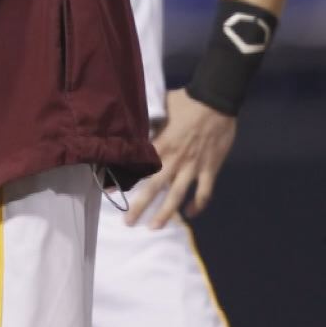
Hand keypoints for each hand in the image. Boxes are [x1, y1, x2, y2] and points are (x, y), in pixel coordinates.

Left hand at [124, 89, 238, 228]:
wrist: (217, 99)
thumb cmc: (187, 101)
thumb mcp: (162, 108)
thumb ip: (151, 122)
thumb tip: (135, 125)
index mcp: (161, 144)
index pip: (138, 167)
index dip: (123, 179)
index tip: (108, 191)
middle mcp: (175, 160)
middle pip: (154, 188)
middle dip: (140, 206)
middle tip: (128, 222)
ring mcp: (193, 167)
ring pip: (177, 196)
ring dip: (166, 213)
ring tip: (155, 227)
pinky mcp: (210, 169)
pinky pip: (204, 193)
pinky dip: (198, 205)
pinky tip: (190, 213)